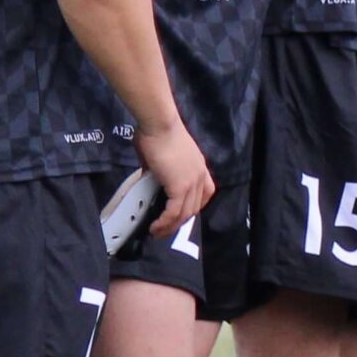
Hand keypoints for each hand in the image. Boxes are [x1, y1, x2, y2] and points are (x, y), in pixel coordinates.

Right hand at [136, 120, 213, 234]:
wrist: (160, 124)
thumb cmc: (157, 132)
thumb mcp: (160, 154)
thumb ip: (157, 168)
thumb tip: (150, 175)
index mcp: (198, 166)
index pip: (206, 192)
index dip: (195, 206)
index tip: (181, 214)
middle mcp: (200, 176)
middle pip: (194, 207)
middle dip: (179, 222)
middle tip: (164, 229)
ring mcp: (192, 182)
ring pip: (185, 214)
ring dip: (170, 227)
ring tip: (157, 233)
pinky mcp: (180, 188)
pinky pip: (173, 212)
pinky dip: (164, 222)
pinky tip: (155, 227)